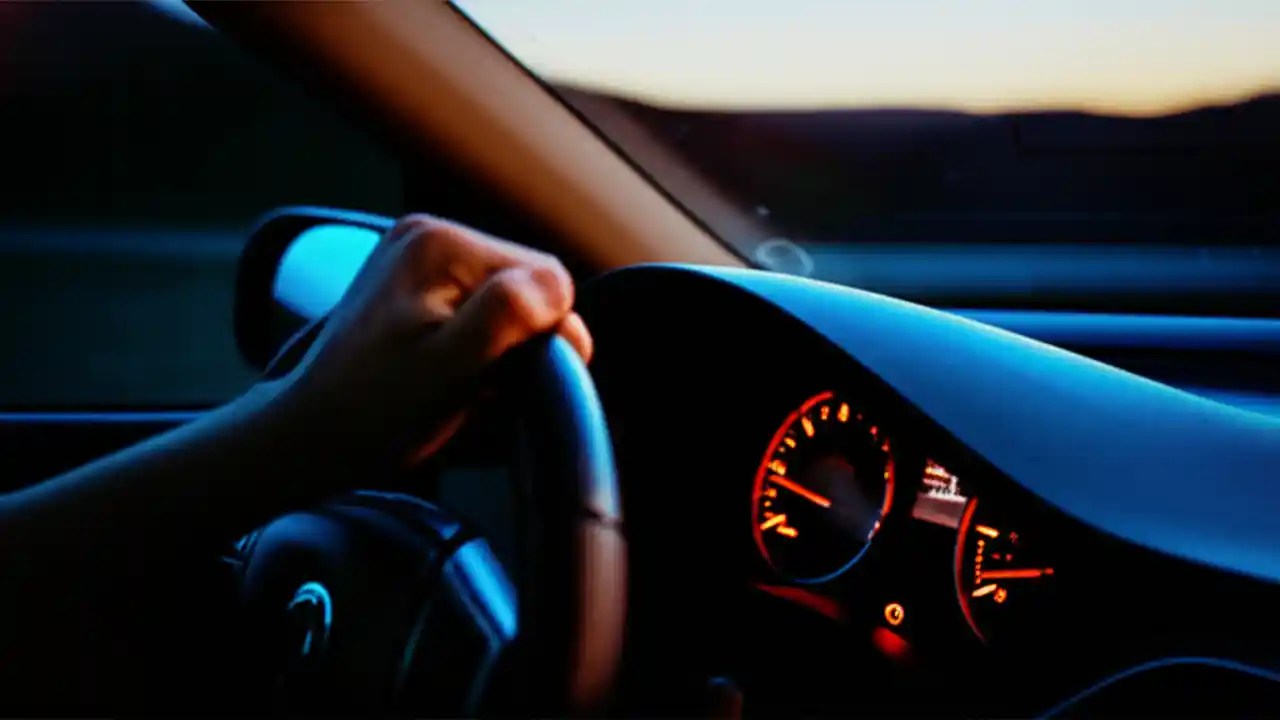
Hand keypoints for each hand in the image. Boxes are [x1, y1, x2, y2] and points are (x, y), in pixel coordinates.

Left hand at [275, 214, 592, 467]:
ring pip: (507, 300)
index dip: (548, 333)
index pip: (549, 277)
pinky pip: (478, 306)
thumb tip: (557, 287)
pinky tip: (450, 368)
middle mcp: (430, 233)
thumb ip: (506, 316)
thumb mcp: (447, 367)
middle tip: (480, 383)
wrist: (309, 433)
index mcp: (442, 243)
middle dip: (520, 339)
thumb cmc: (372, 411)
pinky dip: (477, 342)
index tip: (513, 377)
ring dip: (500, 344)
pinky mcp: (414, 281)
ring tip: (460, 378)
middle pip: (528, 286)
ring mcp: (418, 256)